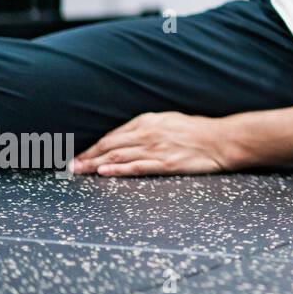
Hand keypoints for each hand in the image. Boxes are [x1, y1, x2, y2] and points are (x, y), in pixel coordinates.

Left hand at [71, 111, 237, 176]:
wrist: (223, 140)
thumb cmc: (199, 131)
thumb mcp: (170, 120)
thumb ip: (148, 127)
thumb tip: (127, 136)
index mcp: (149, 122)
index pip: (112, 136)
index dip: (93, 147)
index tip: (79, 156)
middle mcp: (148, 134)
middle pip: (109, 146)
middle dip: (87, 157)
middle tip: (70, 167)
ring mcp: (156, 149)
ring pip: (118, 157)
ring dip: (94, 164)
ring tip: (78, 172)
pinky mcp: (165, 164)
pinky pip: (137, 167)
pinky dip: (118, 170)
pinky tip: (103, 173)